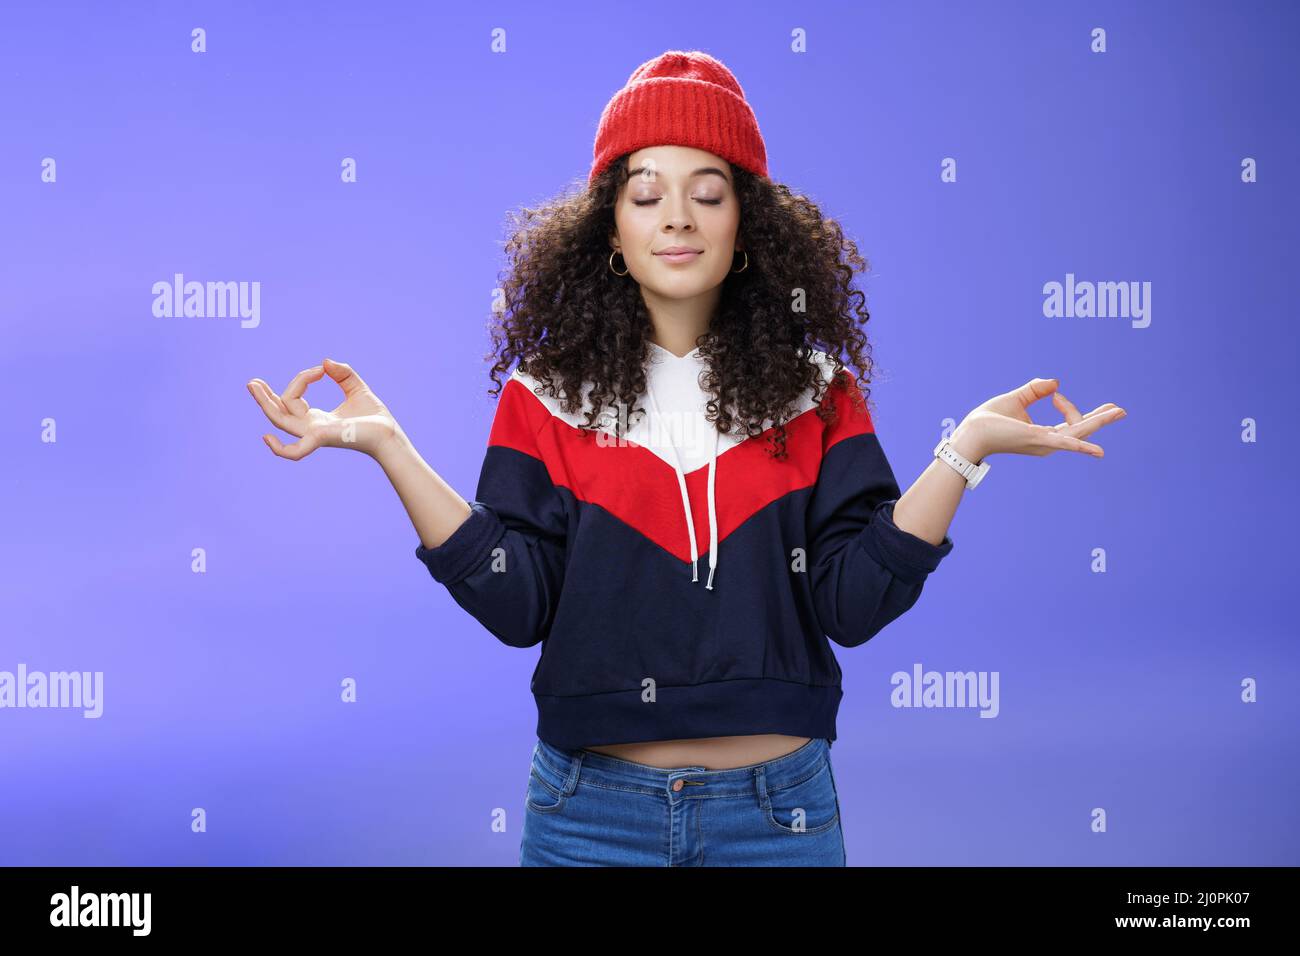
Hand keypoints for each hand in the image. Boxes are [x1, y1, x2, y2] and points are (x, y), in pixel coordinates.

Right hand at [246, 358, 403, 459]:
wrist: (390, 434)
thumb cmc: (374, 417)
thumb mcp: (356, 388)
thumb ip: (342, 374)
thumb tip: (325, 362)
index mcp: (316, 419)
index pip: (294, 398)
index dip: (302, 379)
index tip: (321, 369)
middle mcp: (311, 428)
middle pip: (279, 413)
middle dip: (264, 398)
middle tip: (252, 381)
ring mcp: (315, 434)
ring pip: (281, 422)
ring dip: (266, 404)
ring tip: (254, 386)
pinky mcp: (323, 438)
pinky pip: (296, 450)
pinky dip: (280, 449)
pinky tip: (267, 438)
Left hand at [953, 378, 1125, 461]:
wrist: (971, 432)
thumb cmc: (989, 420)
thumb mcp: (1016, 399)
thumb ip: (1035, 390)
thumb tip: (1056, 383)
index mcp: (1044, 435)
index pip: (1070, 420)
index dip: (1067, 403)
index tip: (1053, 393)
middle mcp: (1048, 443)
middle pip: (1081, 429)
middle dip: (1101, 419)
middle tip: (1121, 410)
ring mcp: (1045, 443)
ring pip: (1079, 431)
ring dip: (1099, 421)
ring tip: (1118, 412)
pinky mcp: (1038, 439)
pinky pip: (1066, 442)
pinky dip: (1082, 446)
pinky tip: (1098, 451)